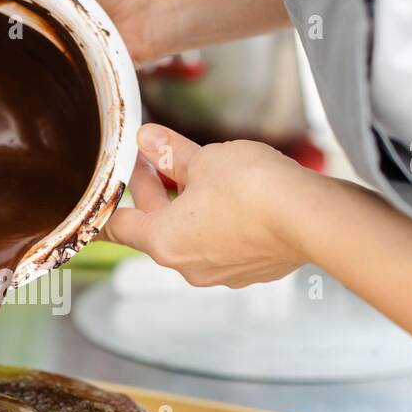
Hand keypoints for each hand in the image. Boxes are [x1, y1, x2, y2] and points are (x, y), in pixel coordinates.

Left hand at [103, 124, 313, 287]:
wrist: (311, 219)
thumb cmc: (253, 189)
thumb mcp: (204, 159)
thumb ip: (170, 151)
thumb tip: (147, 139)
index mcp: (163, 241)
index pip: (118, 228)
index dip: (107, 207)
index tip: (100, 199)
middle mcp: (187, 266)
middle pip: (155, 228)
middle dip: (154, 191)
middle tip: (156, 157)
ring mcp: (220, 273)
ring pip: (191, 236)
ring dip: (188, 207)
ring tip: (199, 172)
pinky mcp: (251, 271)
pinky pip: (223, 244)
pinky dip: (219, 222)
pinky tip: (234, 197)